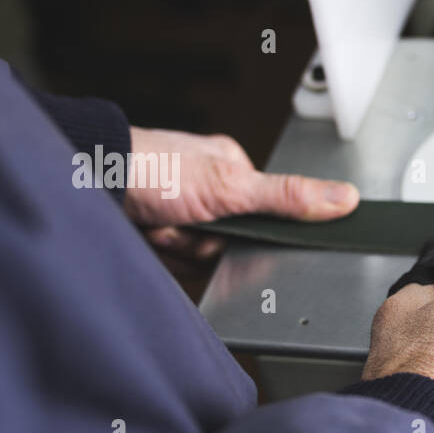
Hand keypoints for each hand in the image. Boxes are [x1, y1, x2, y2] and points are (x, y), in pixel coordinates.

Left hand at [124, 127, 358, 259]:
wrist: (88, 182)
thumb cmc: (153, 168)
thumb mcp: (232, 185)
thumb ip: (289, 196)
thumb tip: (345, 198)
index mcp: (234, 170)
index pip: (268, 218)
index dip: (251, 234)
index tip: (234, 230)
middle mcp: (208, 191)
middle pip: (234, 243)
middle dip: (209, 244)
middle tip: (189, 225)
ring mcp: (181, 213)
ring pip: (203, 258)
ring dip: (182, 248)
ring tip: (163, 227)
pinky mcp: (158, 234)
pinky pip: (176, 264)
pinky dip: (164, 254)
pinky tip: (150, 235)